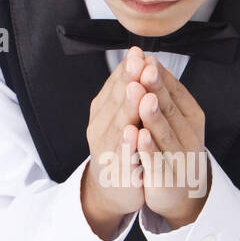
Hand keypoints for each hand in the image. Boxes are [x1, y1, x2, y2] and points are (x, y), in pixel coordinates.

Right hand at [82, 46, 147, 233]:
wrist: (113, 188)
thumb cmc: (122, 148)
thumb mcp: (122, 116)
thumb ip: (128, 92)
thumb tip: (138, 58)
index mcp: (103, 111)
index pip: (115, 85)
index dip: (127, 69)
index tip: (139, 52)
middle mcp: (100, 127)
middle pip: (116, 100)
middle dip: (128, 81)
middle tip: (139, 62)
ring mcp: (106, 149)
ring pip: (118, 125)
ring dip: (127, 107)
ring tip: (137, 89)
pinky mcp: (115, 171)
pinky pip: (121, 156)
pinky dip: (126, 144)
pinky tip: (133, 132)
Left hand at [135, 57, 210, 227]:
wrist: (178, 193)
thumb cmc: (171, 149)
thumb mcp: (173, 120)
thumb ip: (164, 94)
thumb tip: (148, 60)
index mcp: (191, 117)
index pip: (175, 92)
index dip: (160, 76)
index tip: (146, 57)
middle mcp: (189, 136)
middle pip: (170, 108)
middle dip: (156, 88)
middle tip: (145, 67)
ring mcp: (179, 158)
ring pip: (164, 134)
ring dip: (153, 114)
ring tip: (143, 95)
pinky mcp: (166, 179)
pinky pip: (157, 161)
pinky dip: (148, 148)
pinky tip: (139, 135)